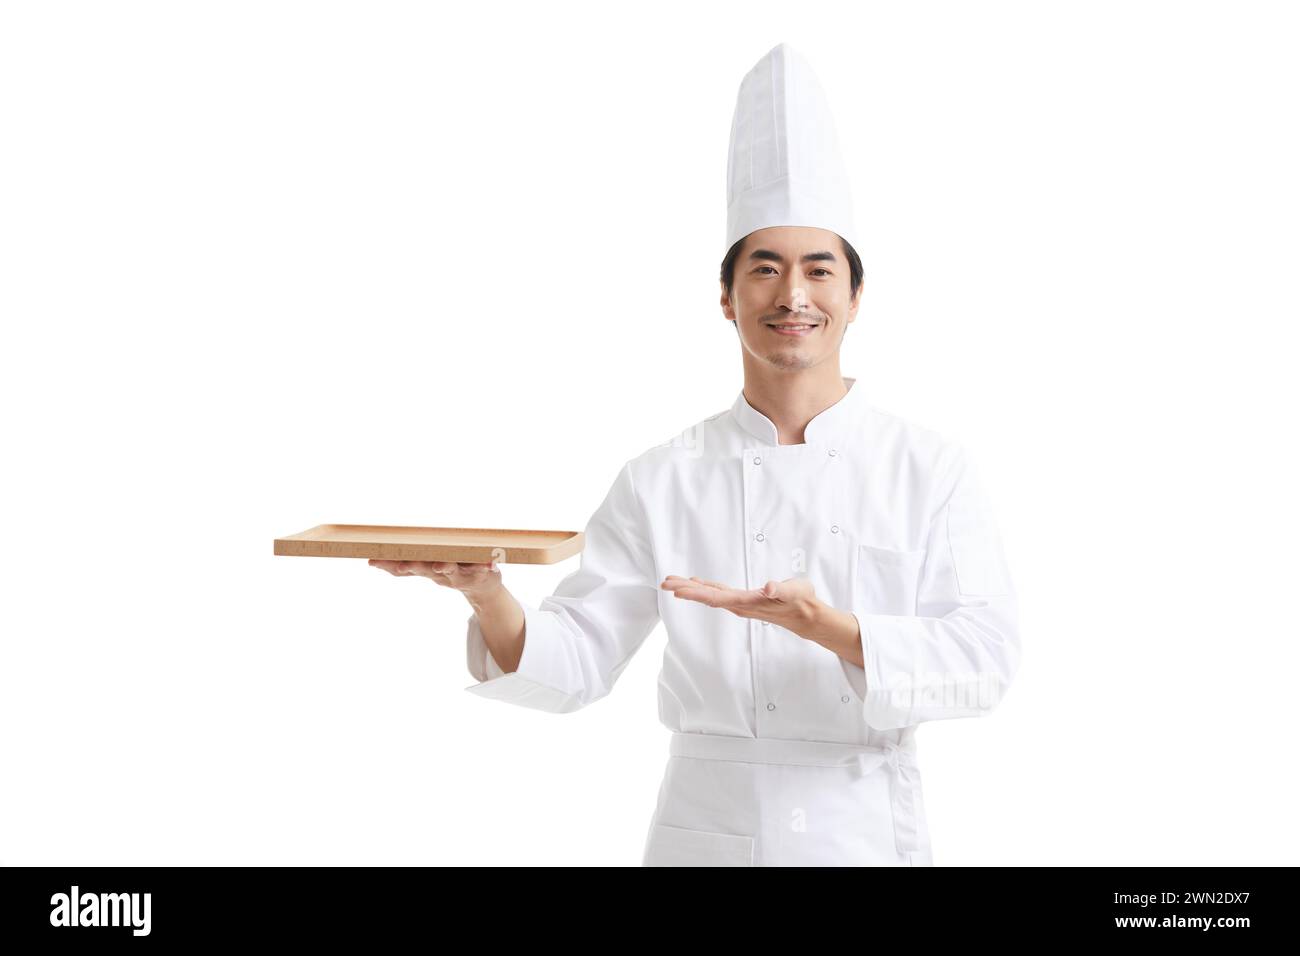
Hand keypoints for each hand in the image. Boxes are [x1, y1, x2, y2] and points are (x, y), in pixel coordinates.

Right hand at [369, 559, 502, 600]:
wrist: (484, 586)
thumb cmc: (451, 571)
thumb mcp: (426, 569)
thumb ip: (400, 566)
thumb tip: (371, 561)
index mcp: (429, 570)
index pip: (407, 567)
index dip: (391, 565)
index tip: (373, 562)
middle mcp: (443, 573)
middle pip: (427, 569)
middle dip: (415, 566)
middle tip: (404, 565)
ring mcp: (463, 573)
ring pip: (453, 571)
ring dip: (446, 568)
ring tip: (439, 565)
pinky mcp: (483, 572)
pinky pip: (485, 568)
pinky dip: (487, 566)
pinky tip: (489, 563)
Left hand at [660, 574, 820, 632]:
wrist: (806, 616)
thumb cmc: (801, 601)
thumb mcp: (796, 591)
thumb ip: (781, 589)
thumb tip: (768, 587)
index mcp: (749, 602)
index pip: (717, 597)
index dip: (696, 593)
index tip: (678, 591)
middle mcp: (740, 605)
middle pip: (708, 597)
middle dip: (686, 590)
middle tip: (664, 583)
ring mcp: (740, 604)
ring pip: (710, 596)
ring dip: (691, 589)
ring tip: (672, 583)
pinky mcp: (743, 601)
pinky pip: (718, 593)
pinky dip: (704, 587)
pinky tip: (696, 583)